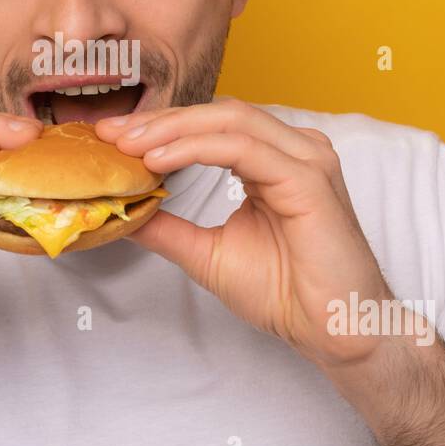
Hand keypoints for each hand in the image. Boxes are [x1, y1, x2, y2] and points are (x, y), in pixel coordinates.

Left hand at [95, 98, 394, 368]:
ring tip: (128, 146)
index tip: (111, 139)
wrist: (335, 332)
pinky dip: (196, 149)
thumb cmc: (288, 294)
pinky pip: (244, 149)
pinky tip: (160, 160)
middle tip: (109, 134)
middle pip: (218, 113)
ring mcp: (306, 159)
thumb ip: (169, 227)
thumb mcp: (209, 253)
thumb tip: (123, 211)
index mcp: (276, 160)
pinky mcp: (309, 179)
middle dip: (159, 120)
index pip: (212, 126)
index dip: (160, 126)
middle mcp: (295, 150)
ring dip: (172, 129)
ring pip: (230, 121)